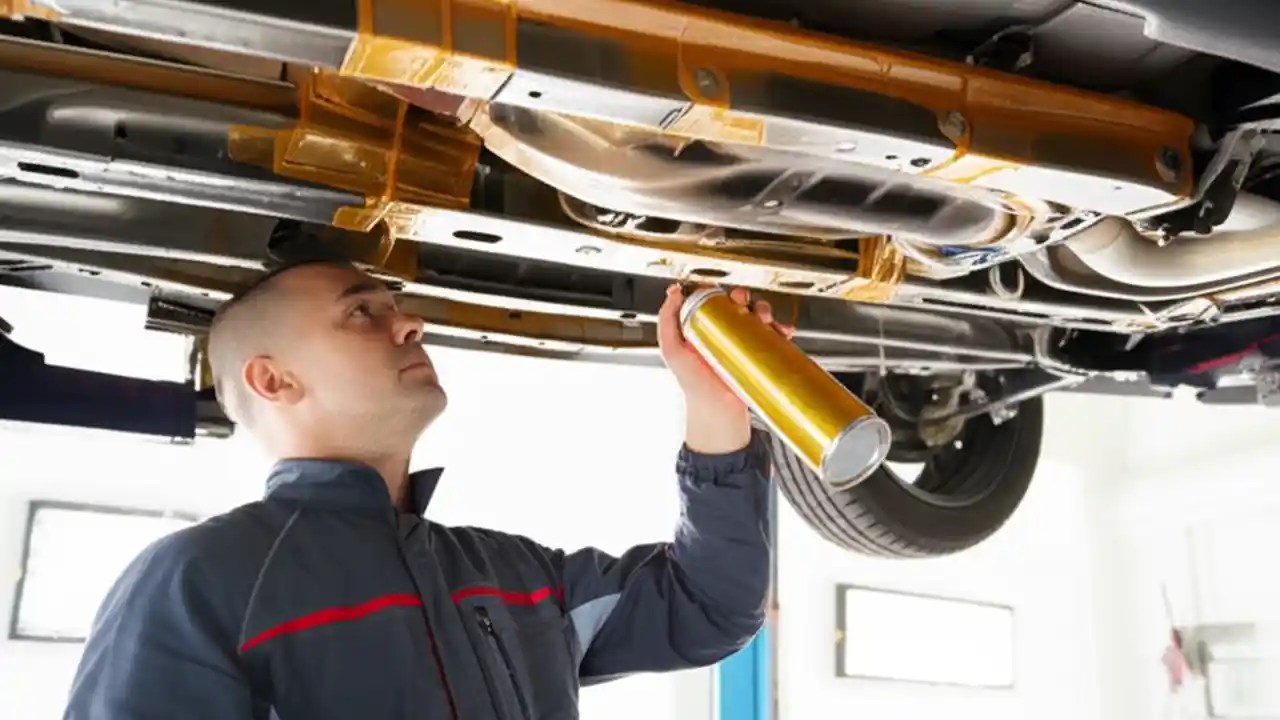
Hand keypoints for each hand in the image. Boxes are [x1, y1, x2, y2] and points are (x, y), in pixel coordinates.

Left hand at [658, 284, 795, 454]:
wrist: (719, 413)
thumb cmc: (694, 386)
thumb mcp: (672, 351)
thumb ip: (667, 321)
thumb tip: (673, 293)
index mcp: (702, 329)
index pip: (712, 301)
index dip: (718, 292)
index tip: (722, 293)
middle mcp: (723, 334)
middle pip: (738, 305)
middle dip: (745, 299)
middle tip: (745, 304)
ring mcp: (743, 345)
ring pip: (758, 317)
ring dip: (765, 311)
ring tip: (765, 319)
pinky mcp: (760, 357)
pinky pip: (773, 337)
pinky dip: (781, 330)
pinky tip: (781, 332)